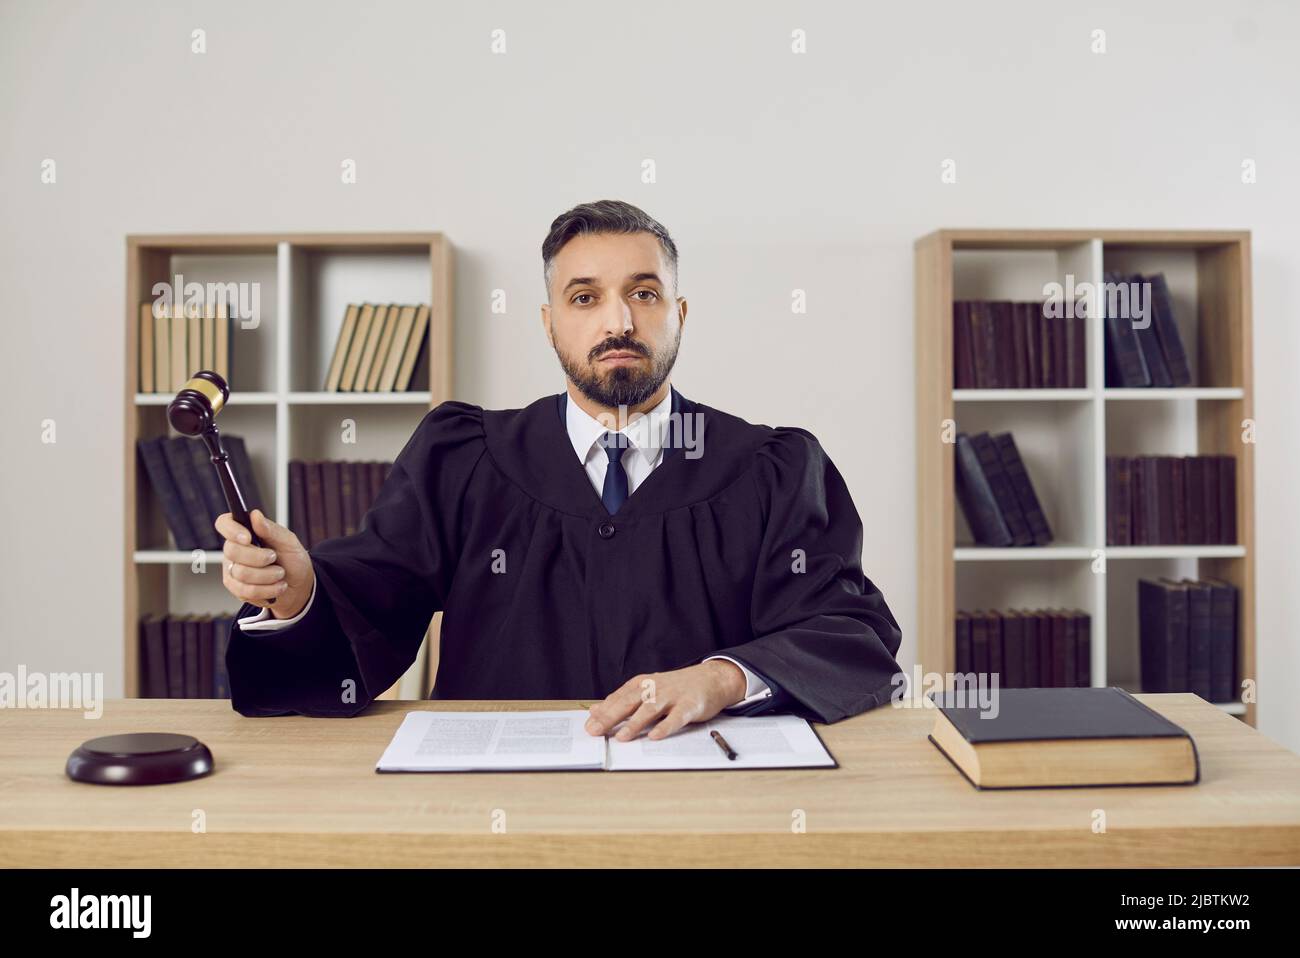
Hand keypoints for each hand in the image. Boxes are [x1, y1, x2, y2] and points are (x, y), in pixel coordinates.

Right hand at [215, 509, 314, 619]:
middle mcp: (235, 550)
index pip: (224, 523)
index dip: (231, 530)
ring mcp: (233, 569)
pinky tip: (276, 586)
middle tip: (274, 557)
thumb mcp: (288, 541)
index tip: (248, 538)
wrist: (299, 584)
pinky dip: (267, 589)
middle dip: (259, 557)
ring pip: (241, 573)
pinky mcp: (236, 588)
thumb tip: (255, 515)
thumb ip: (271, 529)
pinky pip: (245, 590)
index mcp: (245, 532)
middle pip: (232, 551)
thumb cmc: (292, 559)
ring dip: (268, 575)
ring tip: (280, 574)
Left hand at [584, 660, 746, 740]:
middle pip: (629, 702)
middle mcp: (655, 688)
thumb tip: (595, 711)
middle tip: (595, 731)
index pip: (619, 698)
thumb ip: (622, 701)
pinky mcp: (690, 706)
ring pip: (650, 709)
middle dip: (611, 717)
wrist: (711, 678)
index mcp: (642, 684)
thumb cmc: (676, 688)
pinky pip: (676, 717)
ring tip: (622, 737)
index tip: (588, 726)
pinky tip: (655, 736)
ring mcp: (672, 696)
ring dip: (635, 723)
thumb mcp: (646, 690)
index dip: (603, 712)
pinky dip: (665, 726)